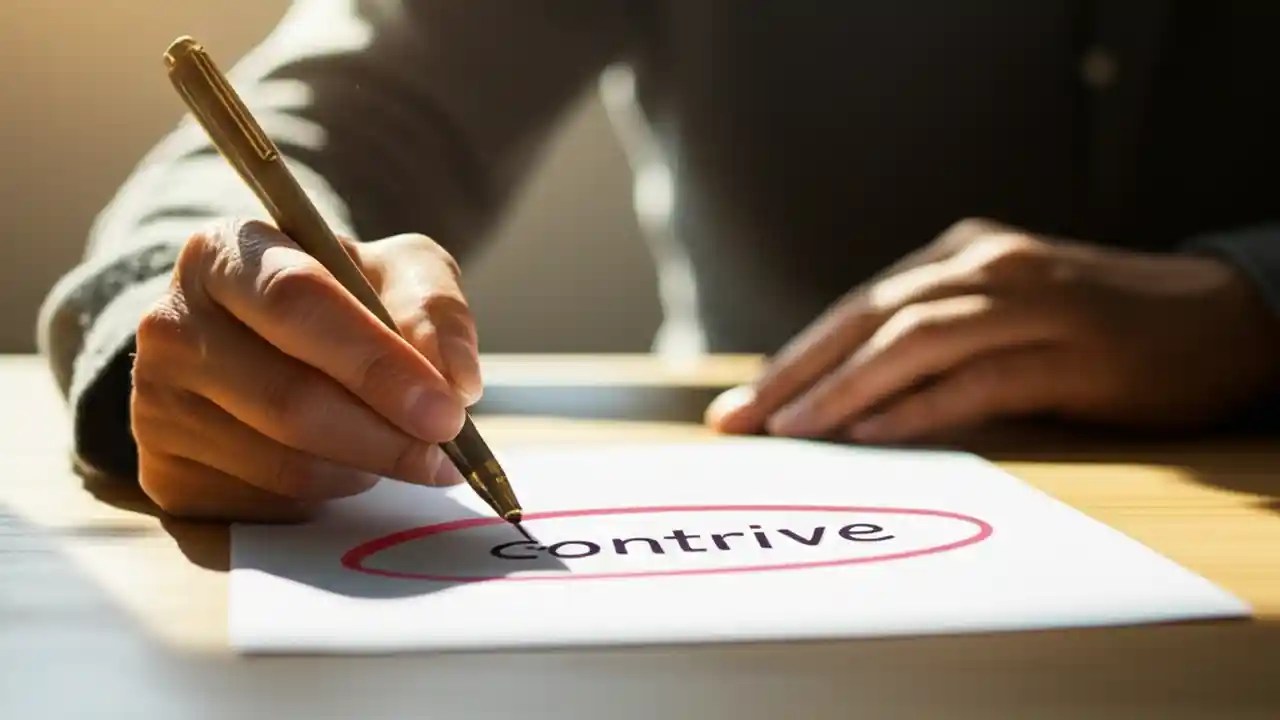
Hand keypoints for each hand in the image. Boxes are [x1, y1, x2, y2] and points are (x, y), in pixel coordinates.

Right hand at [132, 220, 477, 520]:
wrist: (261, 342)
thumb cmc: (340, 299)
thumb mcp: (396, 272)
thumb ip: (436, 310)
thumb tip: (458, 380)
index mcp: (225, 253)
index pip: (297, 304)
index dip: (377, 364)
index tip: (447, 409)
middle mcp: (171, 324)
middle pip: (290, 400)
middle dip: (387, 436)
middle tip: (450, 454)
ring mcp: (155, 404)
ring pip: (284, 463)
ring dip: (366, 468)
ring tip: (400, 447)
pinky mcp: (164, 473)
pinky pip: (267, 504)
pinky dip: (329, 494)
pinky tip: (346, 463)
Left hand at [707, 218, 1279, 442]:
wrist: (1219, 317)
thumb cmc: (1096, 324)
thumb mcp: (1004, 310)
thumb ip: (934, 337)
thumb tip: (840, 396)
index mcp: (962, 254)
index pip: (857, 307)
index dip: (794, 358)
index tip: (742, 406)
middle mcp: (989, 267)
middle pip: (869, 317)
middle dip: (796, 373)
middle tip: (740, 421)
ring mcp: (1034, 306)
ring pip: (916, 341)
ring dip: (845, 389)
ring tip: (792, 431)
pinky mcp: (1074, 354)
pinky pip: (981, 380)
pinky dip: (921, 406)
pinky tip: (873, 433)